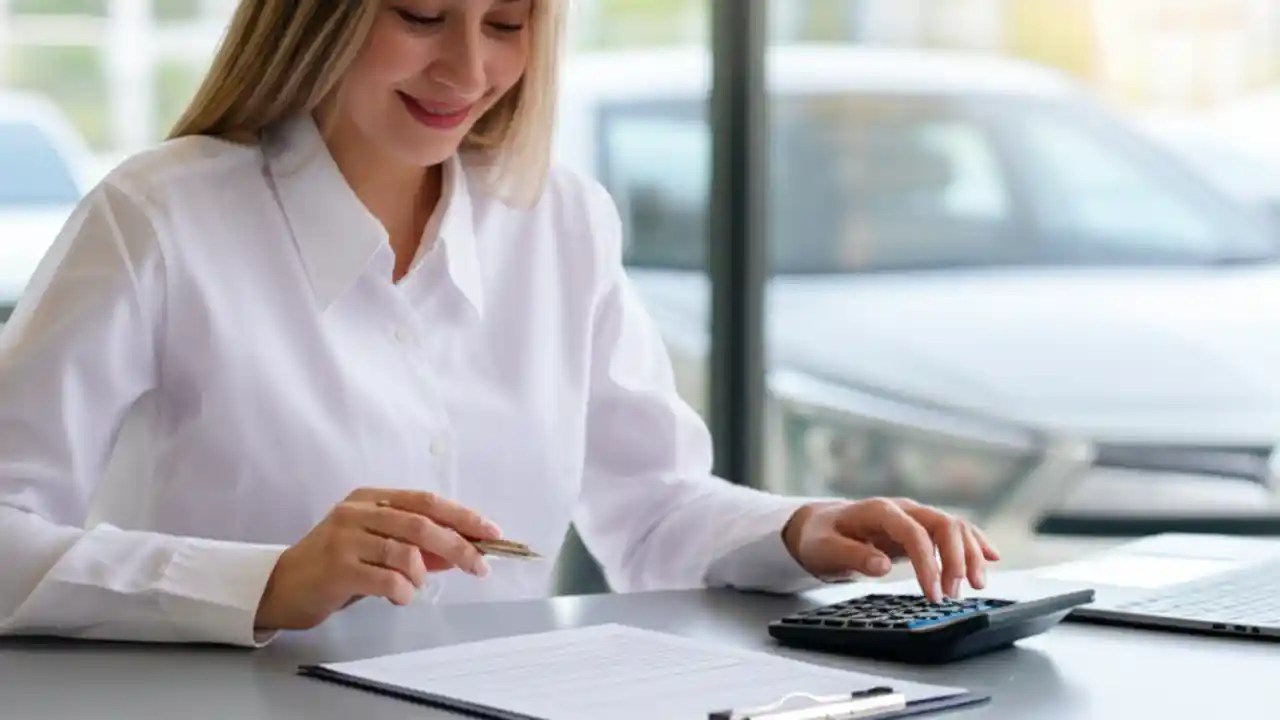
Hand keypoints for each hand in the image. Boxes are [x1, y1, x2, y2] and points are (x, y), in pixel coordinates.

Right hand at [254, 488, 502, 630]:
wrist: (281, 586)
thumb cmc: (335, 565)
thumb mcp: (375, 546)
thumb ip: (414, 545)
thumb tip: (461, 550)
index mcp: (370, 498)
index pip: (426, 501)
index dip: (463, 516)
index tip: (492, 533)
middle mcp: (357, 512)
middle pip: (421, 524)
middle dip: (458, 546)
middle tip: (479, 567)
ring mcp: (345, 538)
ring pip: (405, 552)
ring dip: (421, 575)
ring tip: (414, 586)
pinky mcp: (337, 568)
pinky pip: (386, 579)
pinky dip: (403, 591)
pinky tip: (399, 597)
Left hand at [782, 497, 1000, 602]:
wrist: (820, 526)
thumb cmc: (821, 537)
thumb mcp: (825, 549)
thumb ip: (852, 556)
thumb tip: (882, 566)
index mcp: (880, 511)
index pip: (914, 533)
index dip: (928, 564)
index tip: (933, 595)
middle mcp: (903, 509)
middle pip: (943, 524)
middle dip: (957, 559)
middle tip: (956, 594)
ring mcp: (914, 516)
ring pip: (954, 527)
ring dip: (970, 555)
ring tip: (976, 586)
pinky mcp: (921, 529)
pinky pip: (953, 532)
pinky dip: (974, 543)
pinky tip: (992, 557)